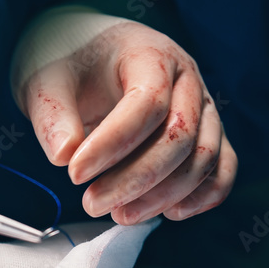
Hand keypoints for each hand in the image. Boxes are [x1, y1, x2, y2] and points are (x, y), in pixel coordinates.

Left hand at [11, 8, 236, 224]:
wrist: (90, 55)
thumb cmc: (70, 65)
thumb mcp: (46, 82)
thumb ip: (53, 116)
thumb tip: (64, 155)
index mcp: (150, 53)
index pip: (148, 102)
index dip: (113, 144)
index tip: (75, 173)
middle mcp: (187, 79)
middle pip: (181, 135)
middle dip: (137, 178)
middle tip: (92, 203)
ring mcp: (203, 108)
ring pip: (204, 157)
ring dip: (165, 195)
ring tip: (119, 214)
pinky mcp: (208, 135)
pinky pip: (222, 168)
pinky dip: (201, 197)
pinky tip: (166, 213)